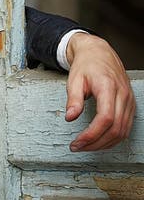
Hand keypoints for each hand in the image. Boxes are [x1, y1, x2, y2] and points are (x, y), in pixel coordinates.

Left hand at [65, 32, 134, 151]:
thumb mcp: (74, 79)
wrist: (99, 52)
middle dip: (96, 143)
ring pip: (122, 131)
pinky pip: (125, 127)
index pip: (106, 118)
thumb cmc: (86, 64)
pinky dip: (112, 137)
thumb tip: (70, 118)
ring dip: (104, 143)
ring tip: (86, 146)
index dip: (92, 134)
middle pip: (115, 129)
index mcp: (108, 86)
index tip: (77, 142)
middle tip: (78, 147)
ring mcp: (129, 100)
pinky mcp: (130, 104)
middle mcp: (122, 94)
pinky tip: (99, 139)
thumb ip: (73, 99)